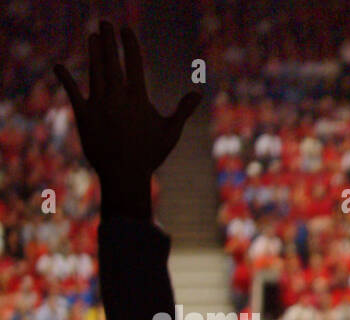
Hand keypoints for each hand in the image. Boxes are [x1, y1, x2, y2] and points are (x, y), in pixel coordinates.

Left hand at [54, 22, 200, 219]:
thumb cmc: (150, 154)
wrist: (124, 175)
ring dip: (93, 52)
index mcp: (138, 100)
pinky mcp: (84, 115)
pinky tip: (59, 66)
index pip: (134, 65)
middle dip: (109, 41)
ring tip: (93, 37)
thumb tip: (199, 93)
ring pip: (94, 72)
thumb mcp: (170, 132)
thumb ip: (183, 110)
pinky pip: (73, 92)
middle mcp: (117, 98)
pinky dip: (65, 78)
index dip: (130, 45)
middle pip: (112, 62)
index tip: (127, 30)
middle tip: (105, 23)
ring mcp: (99, 105)